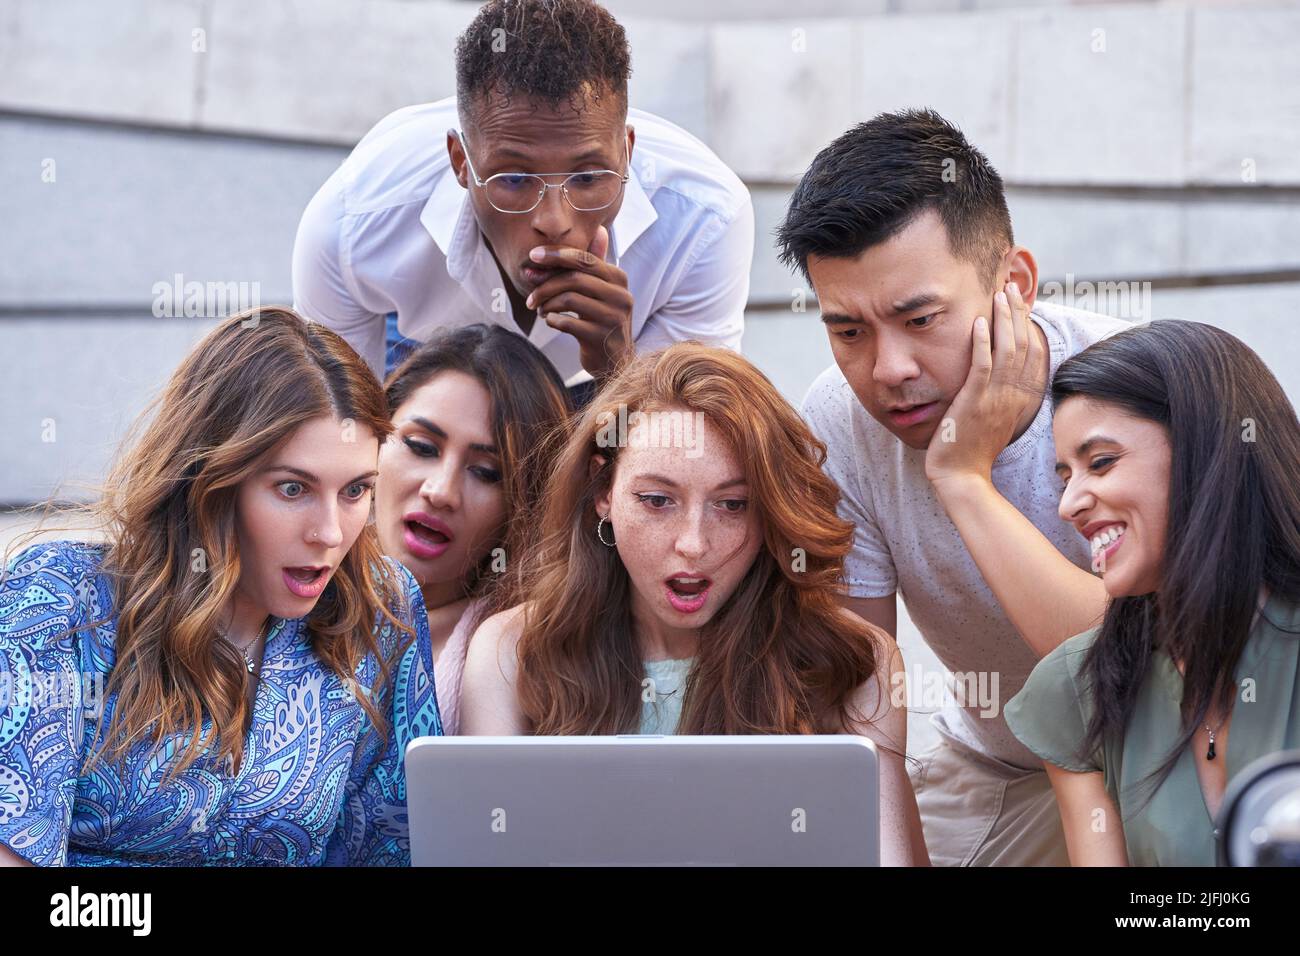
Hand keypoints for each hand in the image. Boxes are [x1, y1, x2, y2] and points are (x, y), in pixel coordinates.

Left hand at [524, 225, 633, 378]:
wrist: (615, 361)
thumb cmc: (602, 320)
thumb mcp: (604, 290)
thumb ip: (597, 263)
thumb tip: (600, 230)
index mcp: (619, 278)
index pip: (585, 259)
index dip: (556, 255)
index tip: (533, 256)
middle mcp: (621, 296)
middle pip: (574, 278)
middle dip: (546, 284)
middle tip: (530, 295)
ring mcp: (613, 317)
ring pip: (569, 299)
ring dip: (547, 304)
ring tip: (540, 310)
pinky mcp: (602, 337)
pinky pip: (568, 322)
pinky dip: (553, 320)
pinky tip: (550, 322)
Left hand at [924, 281, 1046, 488]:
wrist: (963, 478)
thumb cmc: (972, 450)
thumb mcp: (994, 420)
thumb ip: (999, 398)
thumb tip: (996, 380)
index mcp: (1021, 399)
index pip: (1033, 354)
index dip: (1028, 326)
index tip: (1021, 303)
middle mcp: (1014, 396)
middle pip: (1024, 345)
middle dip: (1018, 314)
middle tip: (1012, 287)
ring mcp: (996, 398)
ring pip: (1007, 350)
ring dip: (1004, 319)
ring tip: (999, 294)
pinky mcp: (975, 402)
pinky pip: (983, 366)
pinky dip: (983, 342)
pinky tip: (980, 322)